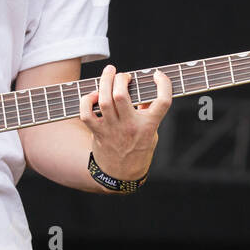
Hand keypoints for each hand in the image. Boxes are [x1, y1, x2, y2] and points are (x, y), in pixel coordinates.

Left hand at [79, 64, 172, 181]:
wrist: (122, 176)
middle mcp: (130, 126)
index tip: (158, 75)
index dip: (164, 84)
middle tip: (124, 76)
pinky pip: (86, 113)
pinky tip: (93, 96)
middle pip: (121, 95)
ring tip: (109, 73)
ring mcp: (112, 130)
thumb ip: (148, 111)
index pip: (163, 101)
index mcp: (149, 125)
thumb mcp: (151, 132)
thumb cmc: (139, 149)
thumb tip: (140, 87)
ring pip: (103, 100)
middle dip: (121, 78)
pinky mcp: (98, 133)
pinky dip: (87, 101)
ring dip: (104, 82)